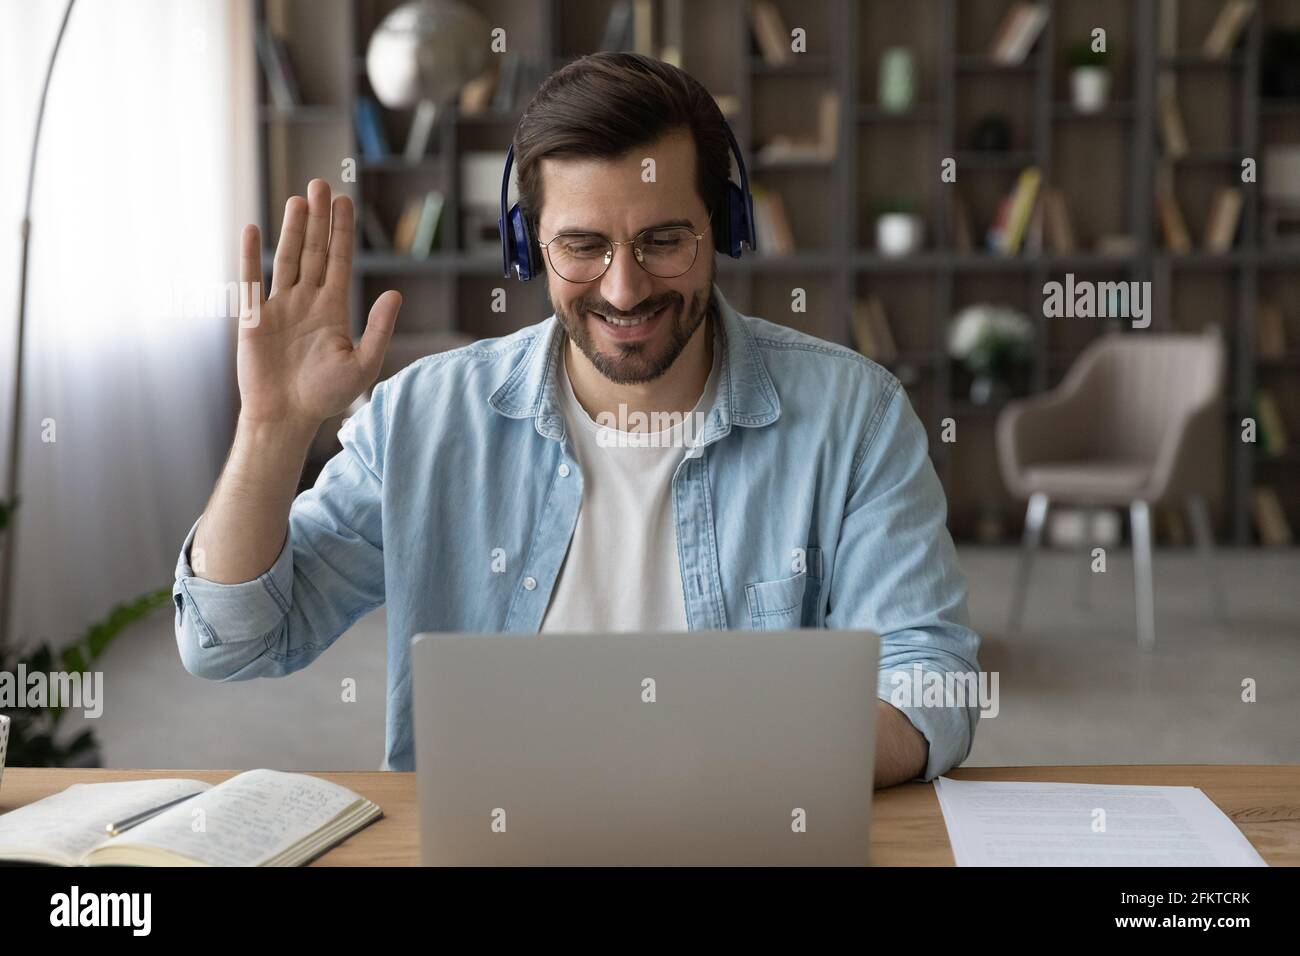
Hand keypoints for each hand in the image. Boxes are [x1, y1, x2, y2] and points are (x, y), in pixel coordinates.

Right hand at [236, 179, 400, 429]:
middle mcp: (306, 302)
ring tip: (299, 198)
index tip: (344, 201)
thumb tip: (394, 294)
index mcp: (333, 309)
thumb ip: (379, 329)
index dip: (341, 231)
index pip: (338, 260)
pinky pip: (251, 279)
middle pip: (313, 251)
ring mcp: (279, 307)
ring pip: (287, 258)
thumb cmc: (325, 396)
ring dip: (292, 228)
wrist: (286, 417)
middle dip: (318, 219)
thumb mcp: (363, 364)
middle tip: (321, 184)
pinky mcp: (253, 317)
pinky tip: (254, 228)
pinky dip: (251, 254)